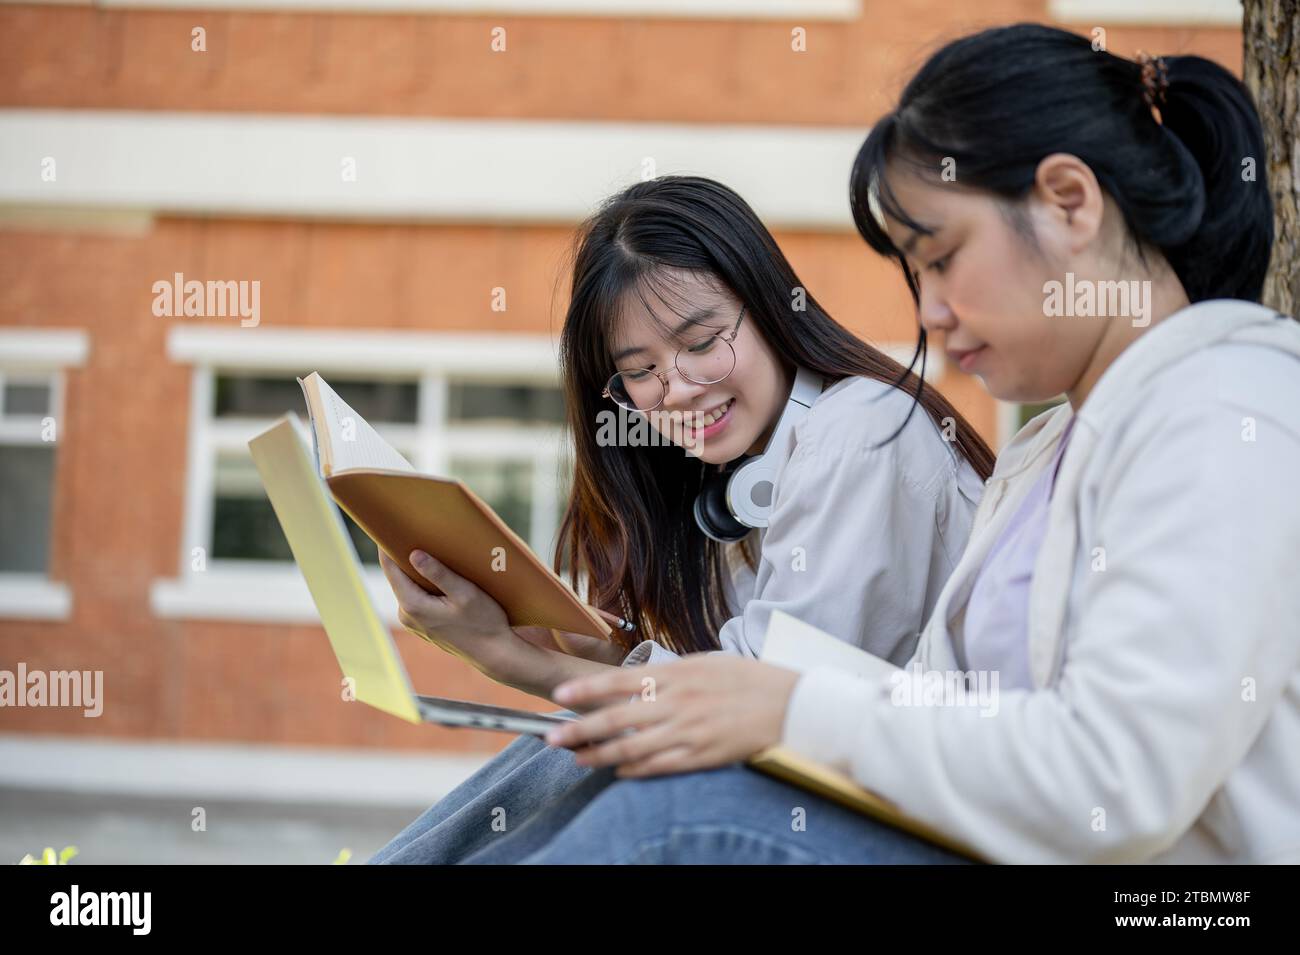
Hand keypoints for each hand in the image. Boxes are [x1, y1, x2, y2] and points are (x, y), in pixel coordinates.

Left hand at [378, 550, 624, 695]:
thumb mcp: (465, 593)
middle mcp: (408, 615)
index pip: (391, 568)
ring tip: (430, 547)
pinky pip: (418, 596)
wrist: (495, 653)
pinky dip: (426, 583)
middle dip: (406, 554)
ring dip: (418, 569)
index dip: (387, 544)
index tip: (387, 524)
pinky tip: (441, 572)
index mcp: (413, 606)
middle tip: (414, 529)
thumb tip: (414, 554)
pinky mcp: (425, 624)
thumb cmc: (484, 622)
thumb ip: (439, 573)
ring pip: (409, 586)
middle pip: (399, 576)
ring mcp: (415, 621)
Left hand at [542, 655, 800, 777]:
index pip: (619, 681)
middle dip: (580, 728)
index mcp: (677, 675)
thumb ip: (672, 672)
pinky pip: (660, 767)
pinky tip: (618, 772)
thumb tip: (642, 679)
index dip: (585, 689)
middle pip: (617, 719)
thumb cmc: (750, 679)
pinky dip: (635, 771)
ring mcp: (689, 733)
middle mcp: (678, 703)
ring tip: (577, 759)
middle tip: (552, 736)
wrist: (792, 705)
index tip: (559, 694)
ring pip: (632, 748)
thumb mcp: (708, 662)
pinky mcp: (702, 756)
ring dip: (601, 755)